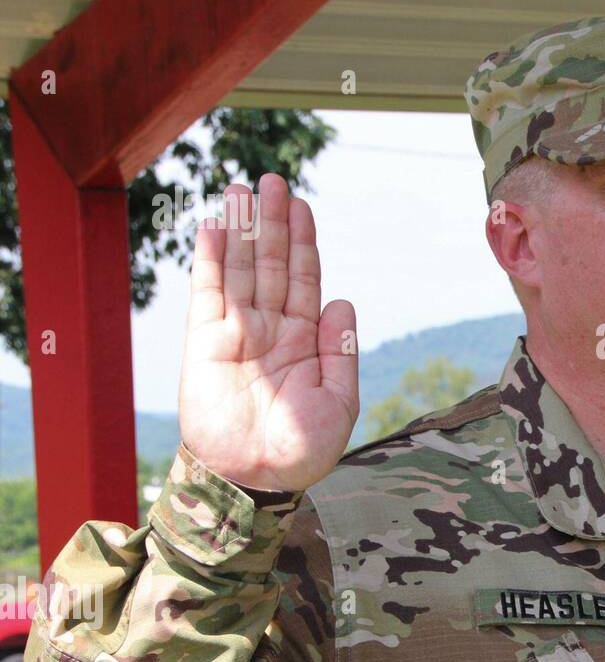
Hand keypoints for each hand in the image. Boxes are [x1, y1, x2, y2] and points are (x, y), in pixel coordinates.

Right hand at [179, 174, 358, 491]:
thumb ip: (340, 351)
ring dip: (240, 230)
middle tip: (273, 180)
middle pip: (271, 264)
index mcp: (305, 340)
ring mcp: (237, 333)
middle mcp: (271, 329)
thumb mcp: (339, 401)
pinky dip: (209, 260)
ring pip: (239, 270)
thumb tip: (341, 301)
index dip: (303, 243)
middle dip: (273, 223)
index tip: (303, 206)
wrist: (255, 480)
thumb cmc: (302, 449)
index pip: (304, 280)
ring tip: (242, 190)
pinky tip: (213, 227)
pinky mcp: (205, 343)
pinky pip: (207, 293)